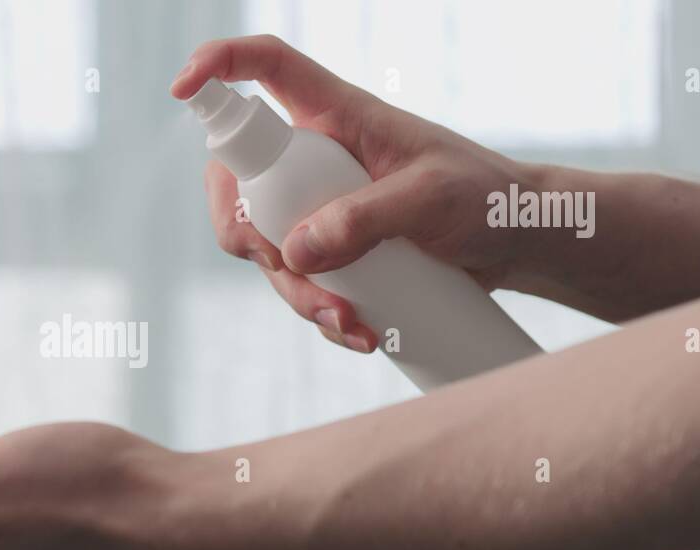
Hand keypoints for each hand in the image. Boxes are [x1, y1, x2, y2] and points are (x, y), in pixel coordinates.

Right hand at [172, 35, 542, 351]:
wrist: (518, 243)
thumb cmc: (485, 197)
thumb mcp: (431, 199)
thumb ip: (366, 218)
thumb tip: (296, 252)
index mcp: (337, 113)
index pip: (266, 66)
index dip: (219, 66)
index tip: (181, 88)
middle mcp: (315, 156)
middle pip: (236, 179)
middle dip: (245, 233)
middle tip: (282, 266)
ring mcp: (317, 205)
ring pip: (266, 247)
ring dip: (295, 293)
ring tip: (350, 323)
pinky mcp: (330, 250)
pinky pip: (297, 283)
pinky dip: (319, 313)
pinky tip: (359, 332)